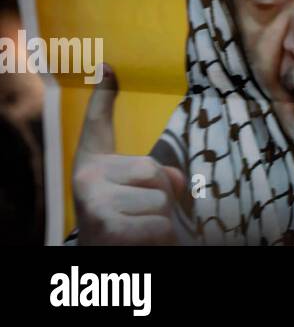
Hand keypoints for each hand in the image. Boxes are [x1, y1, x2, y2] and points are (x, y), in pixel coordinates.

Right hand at [71, 66, 190, 244]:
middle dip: (162, 198)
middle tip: (140, 217)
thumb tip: (175, 180)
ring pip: (161, 200)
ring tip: (139, 233)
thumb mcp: (135, 195)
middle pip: (156, 172)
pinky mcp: (106, 226)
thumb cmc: (124, 225)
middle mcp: (86, 178)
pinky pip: (160, 224)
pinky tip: (139, 245)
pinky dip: (160, 240)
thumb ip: (153, 176)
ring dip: (162, 222)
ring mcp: (93, 201)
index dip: (103, 96)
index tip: (108, 66)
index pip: (97, 125)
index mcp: (92, 165)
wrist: (103, 259)